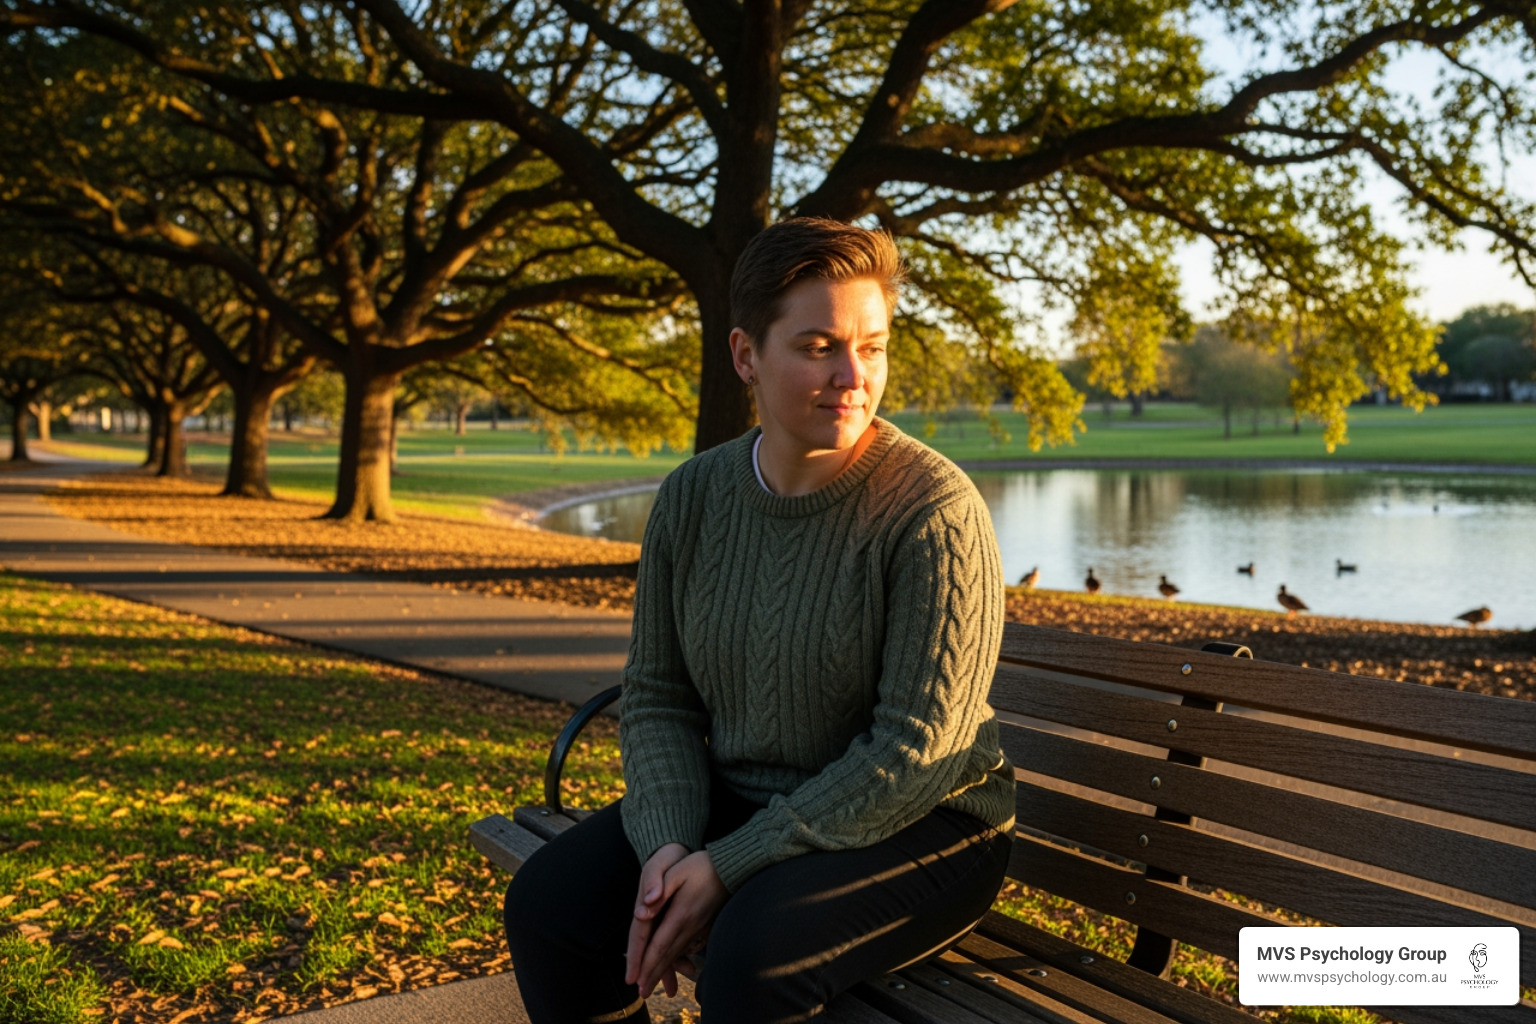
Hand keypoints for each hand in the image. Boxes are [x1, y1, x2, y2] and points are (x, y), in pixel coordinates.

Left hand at [625, 850, 728, 996]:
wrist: (732, 867)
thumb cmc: (701, 865)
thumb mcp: (677, 871)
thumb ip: (659, 889)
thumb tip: (642, 911)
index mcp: (681, 914)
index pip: (658, 945)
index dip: (645, 964)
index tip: (635, 981)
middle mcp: (691, 925)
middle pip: (668, 955)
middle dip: (653, 975)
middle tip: (641, 992)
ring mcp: (700, 927)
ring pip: (678, 953)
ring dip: (665, 971)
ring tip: (653, 984)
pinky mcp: (705, 925)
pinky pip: (688, 947)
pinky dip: (678, 959)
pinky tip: (675, 966)